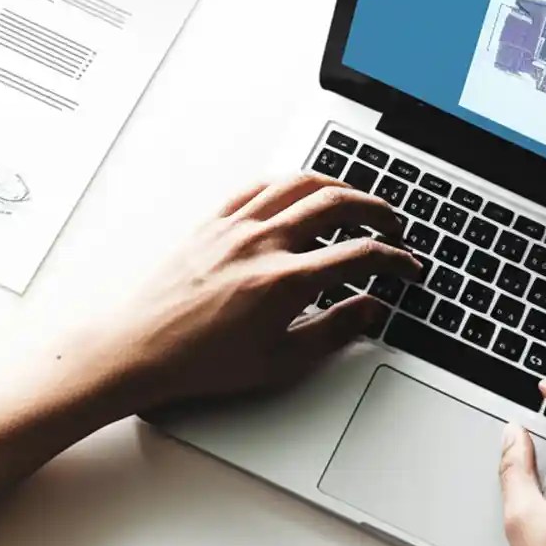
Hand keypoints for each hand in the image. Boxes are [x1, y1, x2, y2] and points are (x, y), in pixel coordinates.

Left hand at [93, 174, 420, 412]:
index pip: (360, 254)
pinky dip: (290, 184)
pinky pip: (260, 186)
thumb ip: (334, 330)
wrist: (139, 350)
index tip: (407, 267)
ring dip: (340, 186)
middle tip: (393, 226)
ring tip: (357, 201)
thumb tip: (370, 309)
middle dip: (378, 210)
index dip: (395, 259)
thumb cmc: (201, 361)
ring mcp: (237, 227)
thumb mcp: (281, 362)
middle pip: (339, 204)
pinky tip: (301, 195)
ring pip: (301, 183)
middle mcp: (264, 244)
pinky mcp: (213, 222)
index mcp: (285, 282)